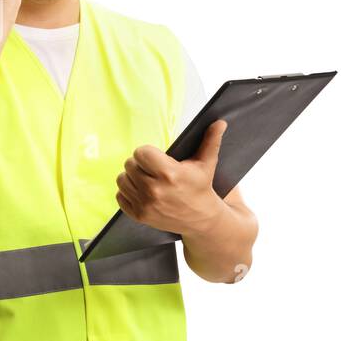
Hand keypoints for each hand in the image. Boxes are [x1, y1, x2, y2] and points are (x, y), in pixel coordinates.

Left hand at [116, 119, 227, 236]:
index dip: (148, 153)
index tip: (157, 158)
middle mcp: (155, 190)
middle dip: (140, 165)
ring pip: (122, 179)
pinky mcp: (139, 215)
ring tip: (147, 180)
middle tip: (153, 170)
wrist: (201, 218)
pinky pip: (120, 196)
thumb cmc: (201, 187)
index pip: (140, 152)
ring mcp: (145, 205)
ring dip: (131, 178)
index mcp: (169, 174)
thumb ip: (211, 141)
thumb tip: (220, 122)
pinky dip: (128, 193)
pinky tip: (142, 192)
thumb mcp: (206, 164)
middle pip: (129, 164)